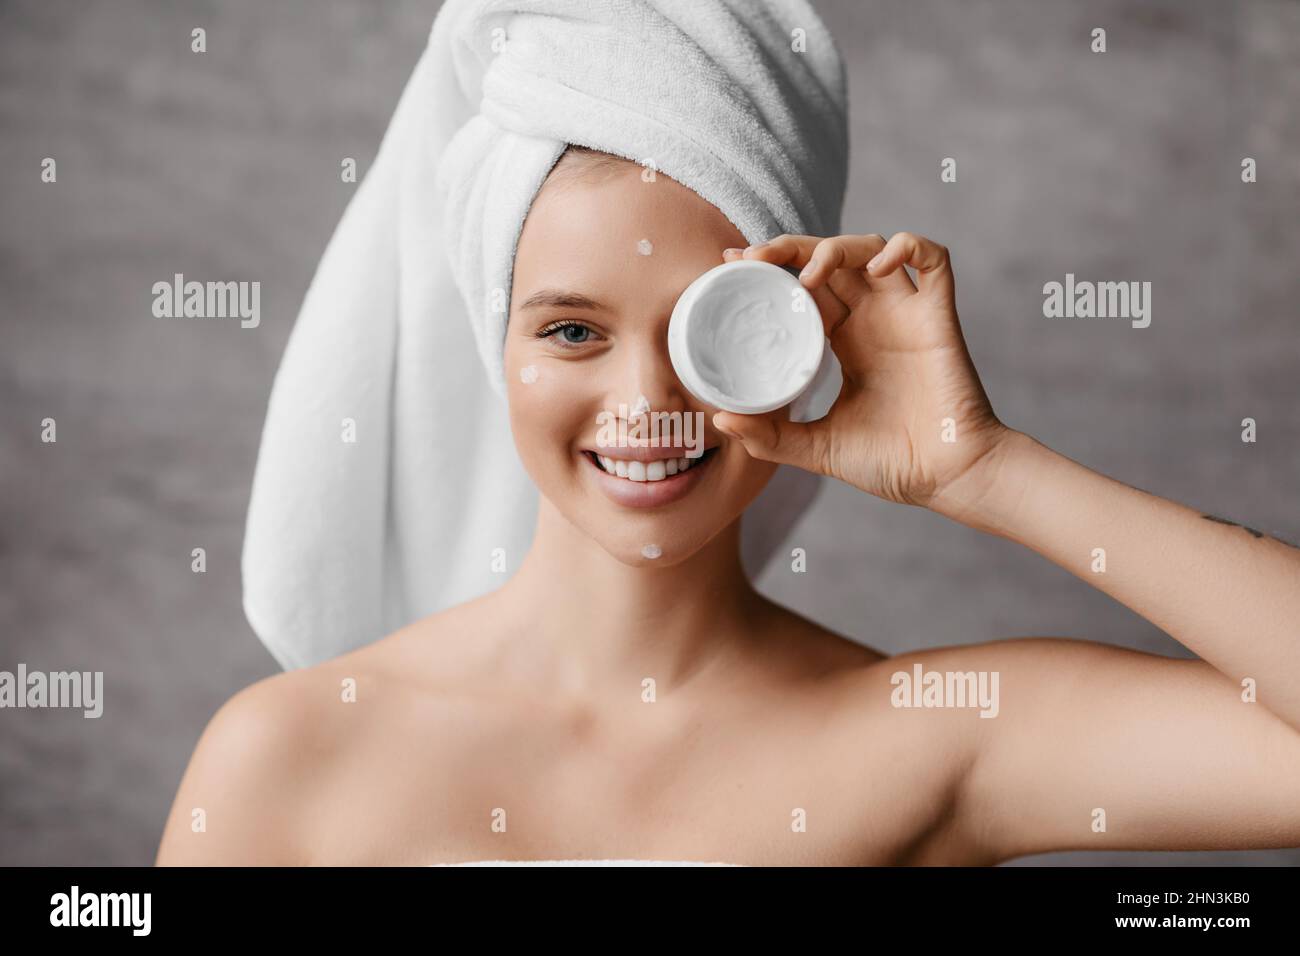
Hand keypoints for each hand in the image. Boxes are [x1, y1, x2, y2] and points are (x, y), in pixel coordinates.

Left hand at [713, 232, 1012, 511]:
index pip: (804, 286)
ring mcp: (906, 312)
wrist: (946, 479)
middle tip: (752, 258)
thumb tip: (721, 418)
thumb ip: (771, 436)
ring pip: (872, 247)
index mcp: (844, 340)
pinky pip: (933, 259)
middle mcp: (873, 318)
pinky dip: (907, 247)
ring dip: (837, 247)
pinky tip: (877, 265)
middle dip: (789, 248)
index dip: (772, 269)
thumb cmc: (891, 464)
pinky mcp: (939, 316)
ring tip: (808, 275)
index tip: (733, 264)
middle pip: (829, 258)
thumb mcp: (816, 449)